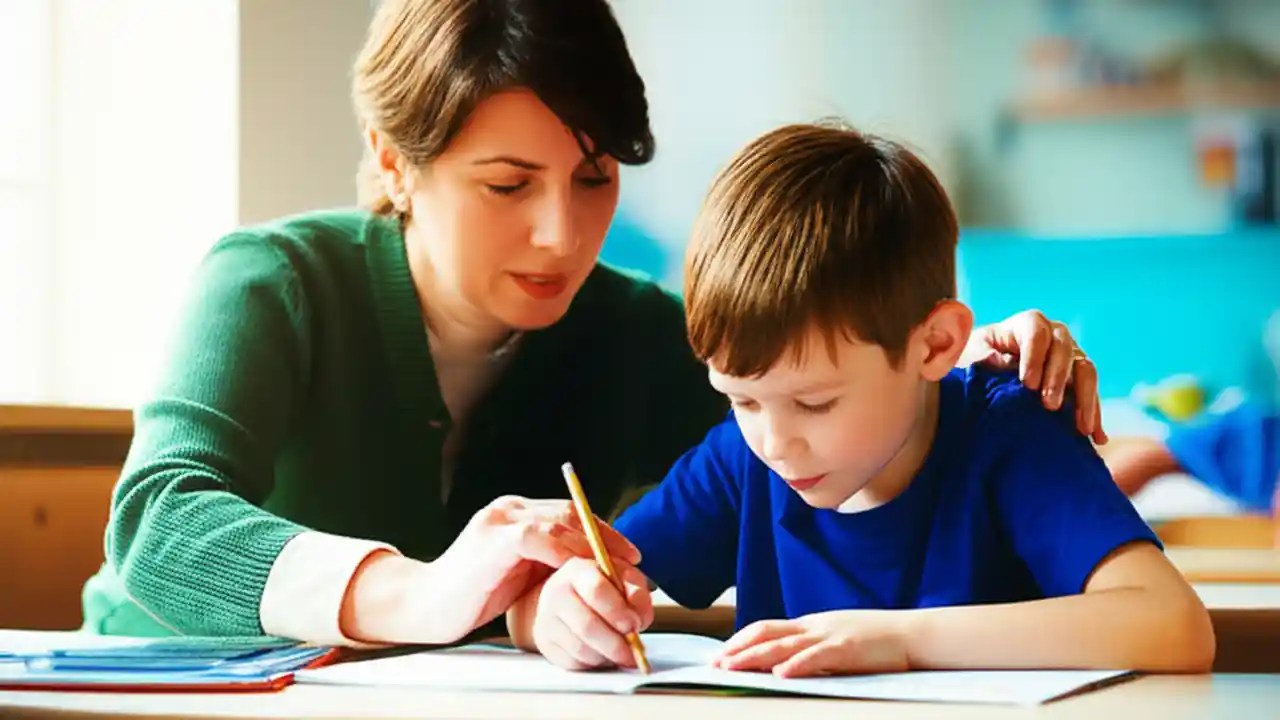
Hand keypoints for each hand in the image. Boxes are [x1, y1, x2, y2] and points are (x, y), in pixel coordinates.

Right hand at [340, 495, 638, 643]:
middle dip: (606, 537)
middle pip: (570, 513)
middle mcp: (509, 508)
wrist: (426, 605)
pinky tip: (581, 568)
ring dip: (591, 546)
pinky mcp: (492, 539)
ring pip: (558, 523)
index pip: (570, 512)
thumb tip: (596, 565)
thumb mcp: (520, 570)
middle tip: (633, 560)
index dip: (604, 531)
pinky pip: (536, 538)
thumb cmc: (474, 593)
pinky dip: (562, 551)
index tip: (630, 553)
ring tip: (615, 569)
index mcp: (517, 512)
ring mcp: (499, 520)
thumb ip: (549, 559)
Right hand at [511, 556, 653, 670]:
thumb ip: (636, 592)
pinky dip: (594, 663)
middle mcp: (556, 593)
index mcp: (577, 570)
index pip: (596, 589)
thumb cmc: (602, 588)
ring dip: (607, 656)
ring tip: (621, 653)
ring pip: (581, 648)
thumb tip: (639, 616)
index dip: (618, 611)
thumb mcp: (624, 578)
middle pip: (587, 625)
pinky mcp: (545, 644)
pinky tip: (603, 654)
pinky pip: (573, 663)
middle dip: (616, 644)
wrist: (570, 598)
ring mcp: (546, 619)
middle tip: (633, 651)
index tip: (634, 624)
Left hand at [714, 611, 910, 677]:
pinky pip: (817, 656)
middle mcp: (814, 625)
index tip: (720, 654)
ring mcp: (830, 635)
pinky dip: (796, 664)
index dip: (740, 640)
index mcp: (811, 624)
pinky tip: (780, 674)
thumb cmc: (876, 641)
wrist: (913, 633)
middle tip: (714, 664)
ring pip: (784, 644)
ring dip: (754, 657)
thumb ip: (812, 648)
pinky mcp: (848, 648)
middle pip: (766, 632)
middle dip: (737, 648)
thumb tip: (785, 664)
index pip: (766, 627)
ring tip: (732, 668)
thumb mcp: (836, 639)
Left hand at [964, 309, 1105, 444]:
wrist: (983, 374)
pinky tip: (1097, 438)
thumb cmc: (975, 359)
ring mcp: (1070, 358)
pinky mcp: (1077, 381)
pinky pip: (1091, 395)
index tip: (1027, 383)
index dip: (1034, 356)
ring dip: (1085, 399)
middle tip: (1050, 406)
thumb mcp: (971, 355)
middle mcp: (1055, 337)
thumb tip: (1000, 362)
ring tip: (1081, 427)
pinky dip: (1094, 416)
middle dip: (1059, 379)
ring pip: (1086, 372)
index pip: (1036, 333)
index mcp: (1028, 325)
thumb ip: (982, 357)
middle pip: (1065, 350)